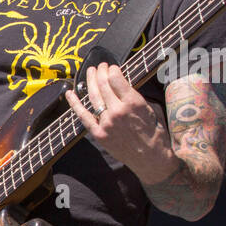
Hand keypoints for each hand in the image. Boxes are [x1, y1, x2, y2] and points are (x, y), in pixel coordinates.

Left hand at [65, 62, 175, 183]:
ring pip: (93, 96)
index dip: (112, 69)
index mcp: (133, 102)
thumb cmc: (155, 133)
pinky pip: (83, 116)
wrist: (152, 159)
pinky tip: (69, 93)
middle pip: (102, 84)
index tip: (111, 67)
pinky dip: (75, 103)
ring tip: (90, 72)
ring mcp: (106, 123)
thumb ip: (135, 96)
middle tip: (100, 66)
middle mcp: (117, 111)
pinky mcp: (99, 134)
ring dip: (89, 81)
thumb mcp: (150, 108)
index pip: (116, 78)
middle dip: (100, 71)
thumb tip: (123, 84)